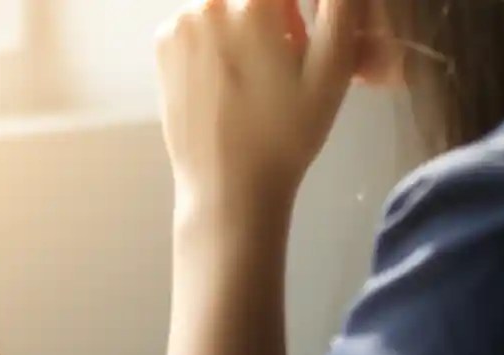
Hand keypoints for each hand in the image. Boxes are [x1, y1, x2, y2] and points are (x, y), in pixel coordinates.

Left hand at [156, 0, 363, 218]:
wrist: (227, 187)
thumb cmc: (286, 133)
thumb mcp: (331, 70)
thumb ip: (340, 10)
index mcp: (252, 2)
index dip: (299, 11)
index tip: (302, 38)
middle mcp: (208, 3)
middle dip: (275, 12)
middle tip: (287, 54)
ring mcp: (179, 23)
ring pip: (225, 3)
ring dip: (246, 20)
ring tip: (258, 72)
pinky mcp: (163, 45)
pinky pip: (200, 20)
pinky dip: (217, 34)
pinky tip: (230, 77)